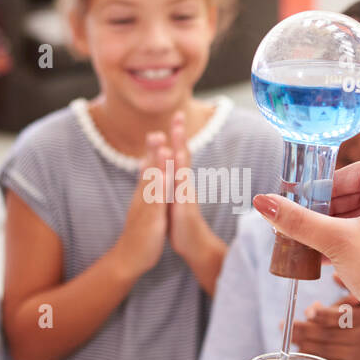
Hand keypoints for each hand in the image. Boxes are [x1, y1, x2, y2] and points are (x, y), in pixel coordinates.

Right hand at [114, 131, 169, 278]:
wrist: (128, 258)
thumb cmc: (139, 233)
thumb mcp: (142, 208)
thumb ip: (143, 189)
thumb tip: (143, 171)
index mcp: (144, 194)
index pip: (147, 169)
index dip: (152, 151)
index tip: (157, 132)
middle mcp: (143, 198)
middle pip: (148, 170)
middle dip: (153, 151)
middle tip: (156, 131)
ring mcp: (146, 208)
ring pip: (152, 183)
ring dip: (157, 165)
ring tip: (162, 148)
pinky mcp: (151, 219)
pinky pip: (155, 202)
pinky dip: (159, 189)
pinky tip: (164, 178)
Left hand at [166, 110, 217, 262]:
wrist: (193, 245)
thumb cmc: (181, 222)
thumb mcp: (172, 198)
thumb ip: (171, 182)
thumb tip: (167, 169)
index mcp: (179, 181)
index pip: (177, 154)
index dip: (176, 136)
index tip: (176, 117)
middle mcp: (184, 184)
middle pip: (183, 154)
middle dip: (180, 135)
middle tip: (179, 115)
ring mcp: (186, 194)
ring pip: (183, 168)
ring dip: (180, 150)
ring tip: (178, 132)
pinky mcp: (185, 207)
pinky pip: (182, 189)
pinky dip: (180, 175)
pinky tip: (178, 165)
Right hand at [252, 160, 359, 336]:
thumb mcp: (335, 240)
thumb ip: (298, 220)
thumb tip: (264, 202)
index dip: (333, 183)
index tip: (310, 199)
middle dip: (330, 208)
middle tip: (306, 220)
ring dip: (335, 226)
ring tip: (310, 240)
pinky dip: (348, 240)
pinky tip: (324, 256)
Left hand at [291, 273, 359, 359]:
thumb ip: (354, 289)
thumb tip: (334, 276)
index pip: (341, 318)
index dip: (322, 315)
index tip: (309, 311)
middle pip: (326, 334)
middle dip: (302, 329)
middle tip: (284, 324)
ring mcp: (355, 356)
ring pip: (324, 349)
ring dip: (302, 342)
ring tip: (288, 335)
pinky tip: (299, 352)